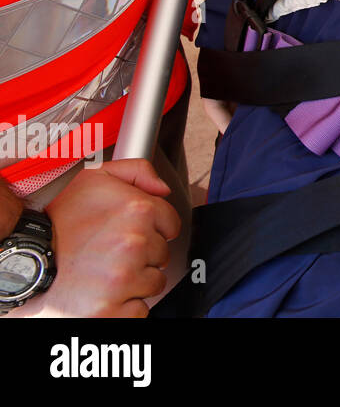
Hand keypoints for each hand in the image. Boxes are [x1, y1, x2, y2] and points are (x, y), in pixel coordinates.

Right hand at [40, 160, 181, 317]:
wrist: (25, 258)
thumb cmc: (56, 222)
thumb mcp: (94, 178)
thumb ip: (137, 172)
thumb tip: (163, 189)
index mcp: (137, 210)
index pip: (172, 224)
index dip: (152, 229)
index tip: (132, 234)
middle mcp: (134, 243)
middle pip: (162, 255)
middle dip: (142, 255)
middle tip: (111, 253)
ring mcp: (124, 278)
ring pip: (153, 282)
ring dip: (134, 280)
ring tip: (104, 271)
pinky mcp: (113, 309)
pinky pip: (139, 310)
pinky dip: (124, 306)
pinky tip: (103, 292)